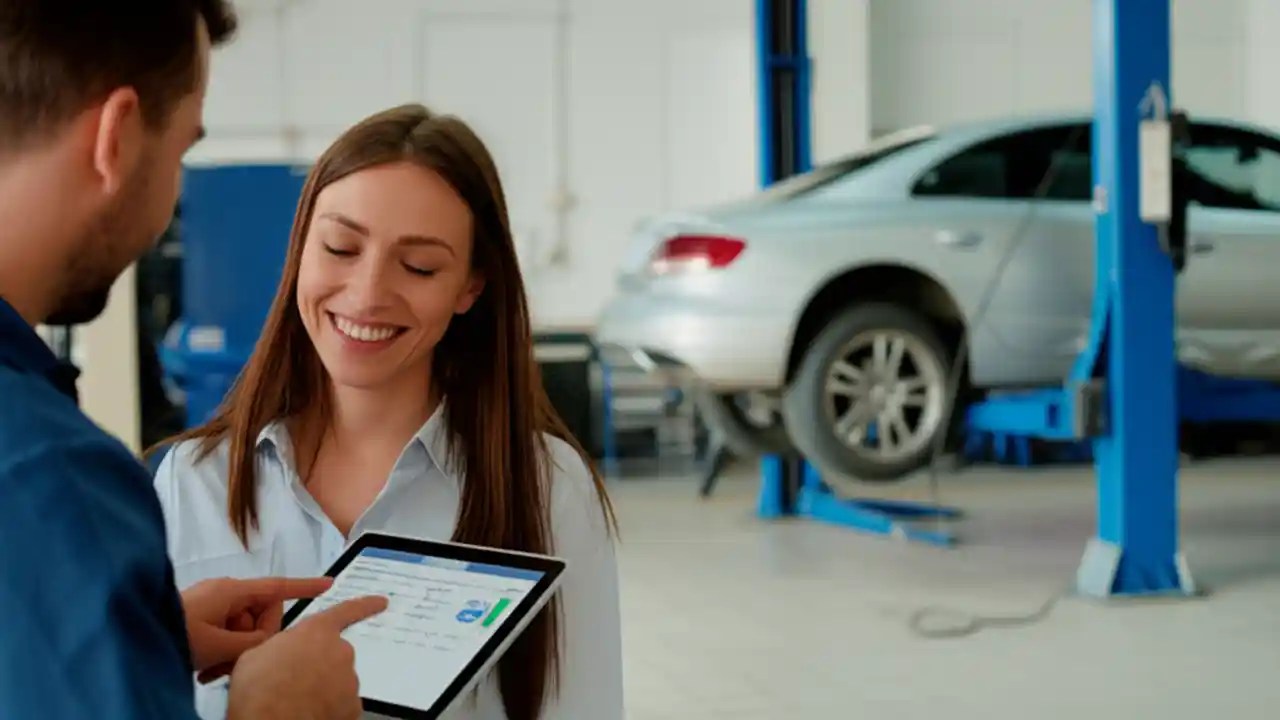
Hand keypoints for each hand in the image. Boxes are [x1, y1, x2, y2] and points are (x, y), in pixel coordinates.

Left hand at [181, 576, 334, 679]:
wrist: (133, 638)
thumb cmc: (172, 635)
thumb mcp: (219, 645)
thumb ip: (253, 642)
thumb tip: (269, 641)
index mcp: (232, 592)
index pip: (278, 587)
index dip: (305, 586)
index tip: (328, 584)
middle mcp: (225, 595)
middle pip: (263, 615)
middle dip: (254, 640)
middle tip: (233, 660)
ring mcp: (213, 607)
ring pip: (245, 630)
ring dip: (235, 652)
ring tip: (213, 669)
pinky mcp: (202, 619)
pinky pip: (227, 634)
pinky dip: (222, 652)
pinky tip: (206, 669)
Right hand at [227, 594, 388, 719]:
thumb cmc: (259, 688)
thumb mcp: (258, 653)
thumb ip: (282, 645)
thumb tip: (284, 654)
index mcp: (317, 632)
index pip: (347, 611)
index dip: (365, 605)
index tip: (381, 602)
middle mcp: (340, 652)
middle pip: (334, 654)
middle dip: (319, 664)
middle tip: (294, 679)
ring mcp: (349, 680)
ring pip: (338, 681)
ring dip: (322, 688)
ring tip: (295, 699)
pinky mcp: (352, 707)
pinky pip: (342, 704)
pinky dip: (329, 709)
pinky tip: (307, 712)